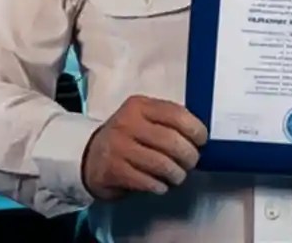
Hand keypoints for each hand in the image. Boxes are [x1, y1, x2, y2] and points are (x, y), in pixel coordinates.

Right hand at [82, 94, 207, 199]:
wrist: (89, 155)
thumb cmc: (128, 136)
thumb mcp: (144, 118)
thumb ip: (168, 121)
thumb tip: (199, 136)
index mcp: (140, 106)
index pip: (177, 114)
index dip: (195, 130)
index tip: (202, 141)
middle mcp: (127, 123)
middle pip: (171, 141)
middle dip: (188, 156)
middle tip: (191, 162)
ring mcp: (118, 147)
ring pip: (161, 163)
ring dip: (176, 174)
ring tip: (178, 176)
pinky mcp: (112, 170)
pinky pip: (146, 181)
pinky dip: (160, 185)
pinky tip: (161, 185)